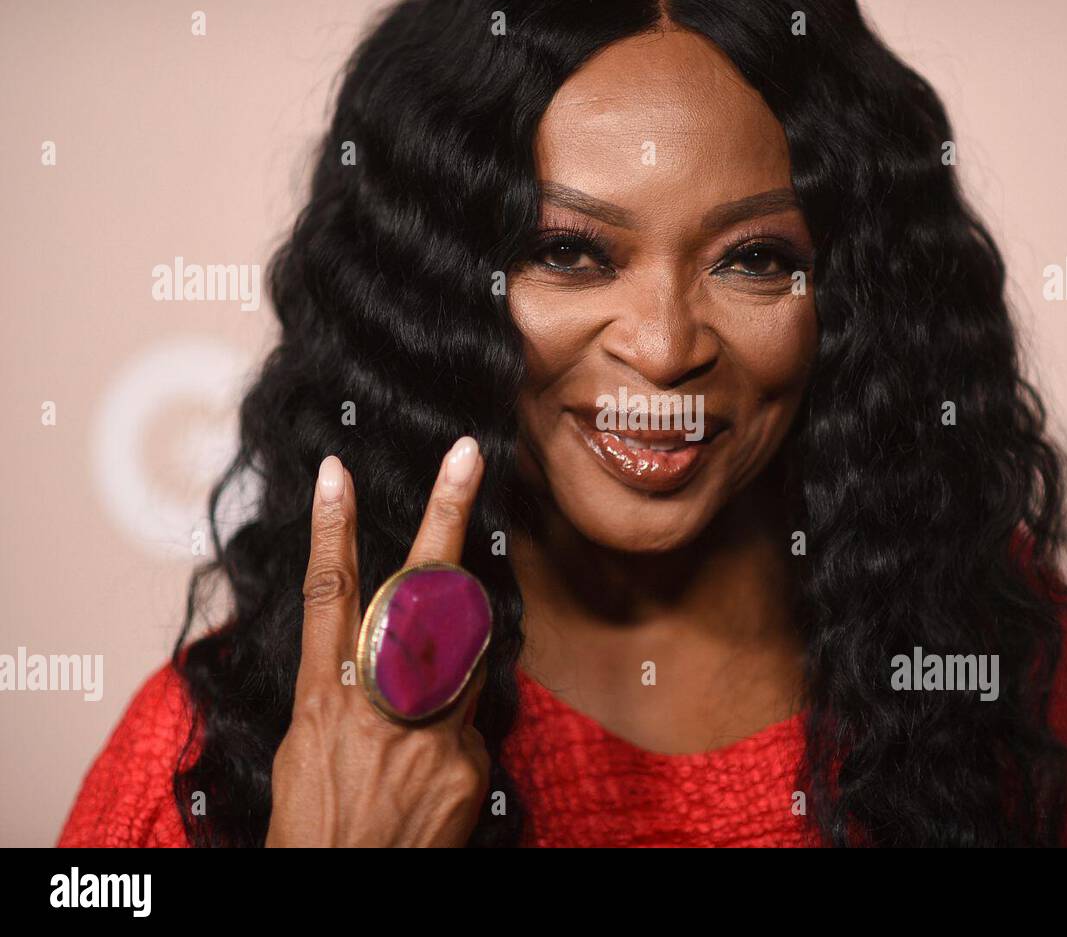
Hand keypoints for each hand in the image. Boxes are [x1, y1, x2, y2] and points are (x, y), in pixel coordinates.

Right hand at [266, 436, 488, 846]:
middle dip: (444, 521)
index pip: (328, 594)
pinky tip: (428, 782)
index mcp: (323, 697)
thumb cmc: (316, 826)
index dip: (330, 529)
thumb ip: (343, 691)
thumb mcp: (306, 747)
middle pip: (422, 592)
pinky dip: (455, 740)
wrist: (347, 893)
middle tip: (465, 460)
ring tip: (414, 708)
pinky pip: (474, 726)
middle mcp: (380, 705)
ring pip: (466, 653)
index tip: (334, 473)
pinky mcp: (469, 764)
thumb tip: (378, 656)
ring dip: (455, 654)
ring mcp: (431, 731)